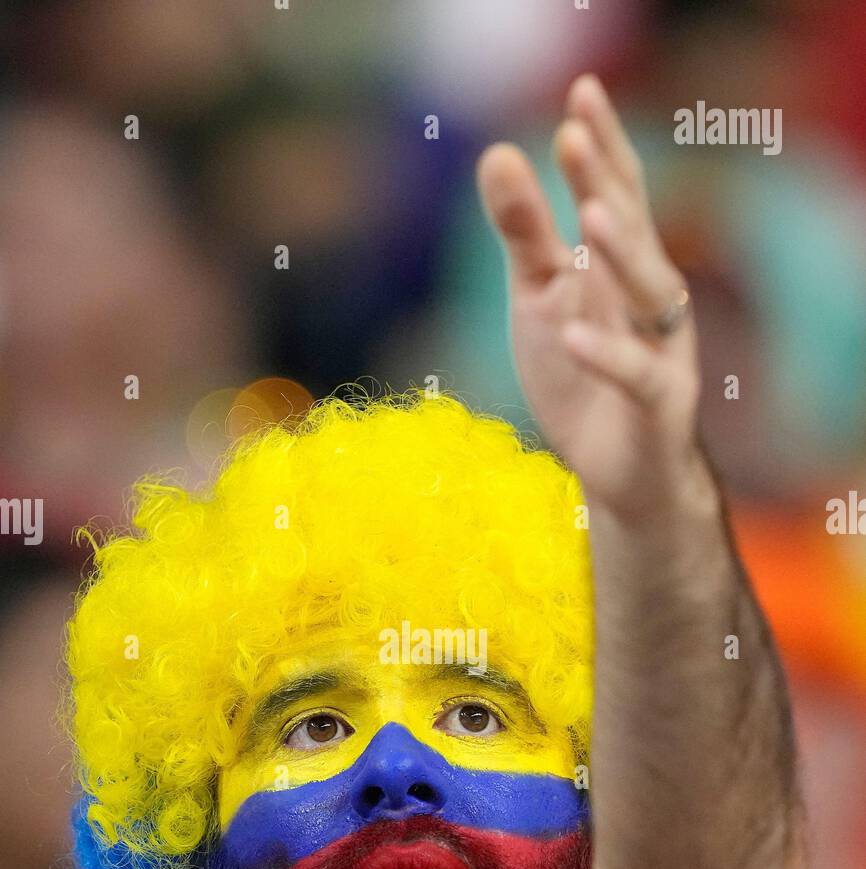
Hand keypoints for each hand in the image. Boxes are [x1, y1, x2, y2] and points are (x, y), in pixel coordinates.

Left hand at [477, 75, 701, 517]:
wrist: (618, 475)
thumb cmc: (581, 376)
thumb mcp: (540, 298)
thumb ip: (525, 234)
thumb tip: (495, 152)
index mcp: (621, 267)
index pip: (618, 193)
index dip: (602, 146)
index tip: (581, 91)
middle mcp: (649, 299)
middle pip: (633, 231)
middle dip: (606, 183)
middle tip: (574, 133)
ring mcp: (662, 351)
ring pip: (650, 295)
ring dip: (622, 254)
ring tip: (590, 215)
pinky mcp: (660, 407)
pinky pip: (637, 376)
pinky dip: (606, 354)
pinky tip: (571, 332)